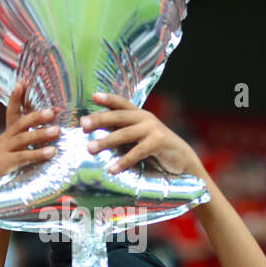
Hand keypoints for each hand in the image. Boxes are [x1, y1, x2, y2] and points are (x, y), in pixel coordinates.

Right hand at [0, 82, 58, 180]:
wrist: (4, 197)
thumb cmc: (22, 172)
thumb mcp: (28, 151)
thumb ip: (38, 139)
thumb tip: (59, 124)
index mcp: (10, 134)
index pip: (13, 112)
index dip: (16, 98)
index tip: (22, 83)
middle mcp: (4, 140)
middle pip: (21, 123)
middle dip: (36, 116)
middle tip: (52, 112)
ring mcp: (3, 152)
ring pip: (23, 139)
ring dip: (41, 134)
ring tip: (57, 132)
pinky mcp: (5, 165)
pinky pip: (23, 157)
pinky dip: (38, 154)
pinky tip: (51, 153)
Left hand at [81, 92, 202, 178]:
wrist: (182, 160)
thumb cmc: (156, 150)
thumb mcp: (138, 138)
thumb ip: (121, 133)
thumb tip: (94, 138)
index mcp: (139, 114)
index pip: (121, 103)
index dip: (108, 99)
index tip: (93, 97)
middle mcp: (145, 118)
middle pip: (118, 116)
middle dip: (99, 119)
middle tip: (83, 125)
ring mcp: (152, 129)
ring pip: (125, 134)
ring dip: (106, 141)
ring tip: (90, 148)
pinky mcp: (159, 142)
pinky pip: (137, 152)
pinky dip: (124, 161)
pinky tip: (112, 169)